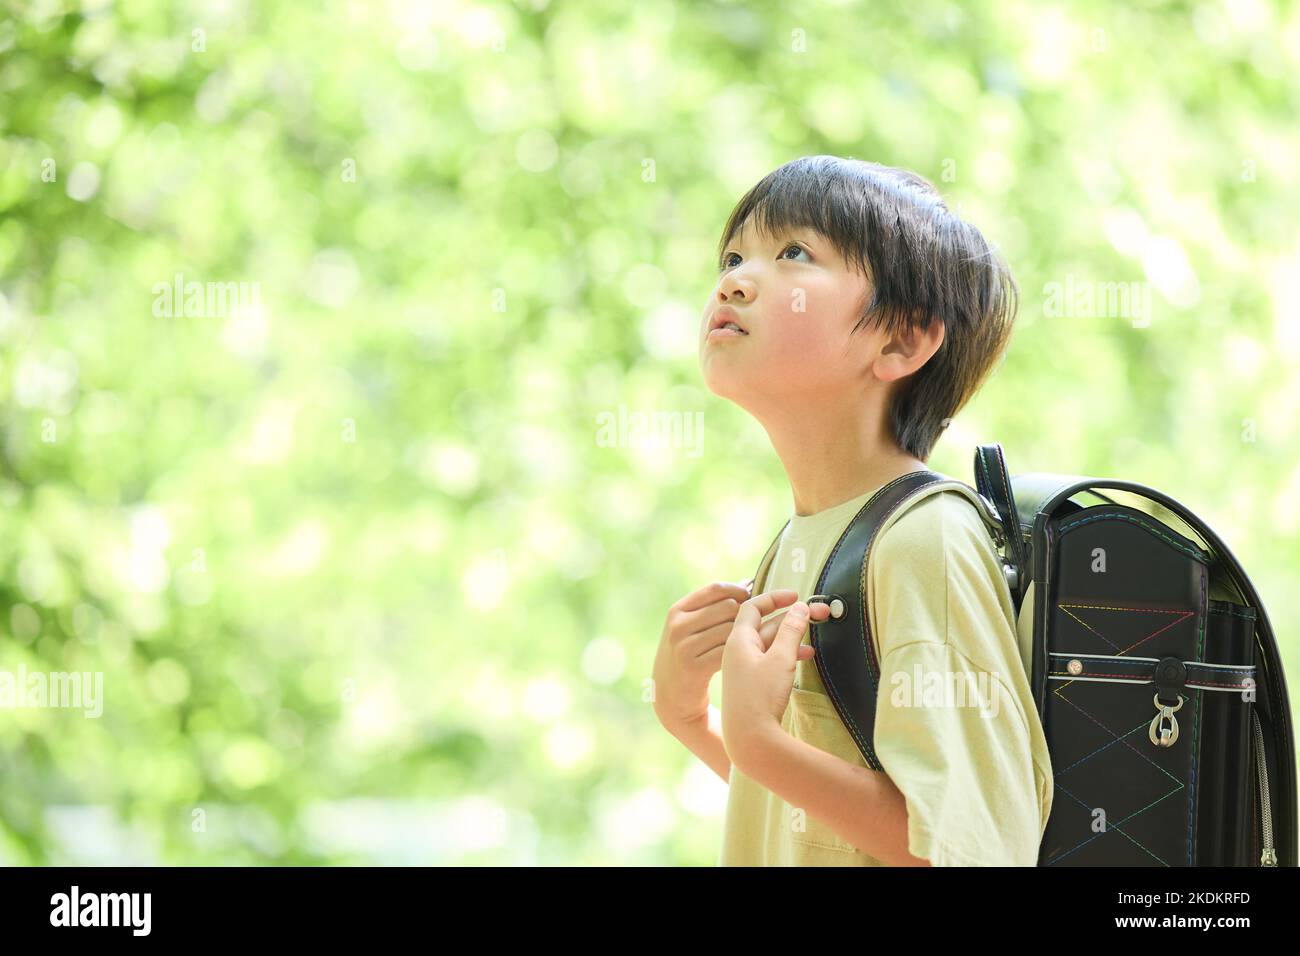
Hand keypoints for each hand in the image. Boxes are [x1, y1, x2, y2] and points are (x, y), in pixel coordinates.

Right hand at [651, 579, 753, 728]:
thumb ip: (713, 607)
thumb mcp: (689, 627)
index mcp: (678, 610)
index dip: (740, 590)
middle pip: (728, 608)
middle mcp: (679, 626)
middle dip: (748, 614)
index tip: (755, 597)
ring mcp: (685, 647)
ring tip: (764, 638)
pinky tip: (752, 656)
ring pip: (732, 630)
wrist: (670, 694)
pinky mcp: (695, 668)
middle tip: (760, 622)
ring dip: (753, 634)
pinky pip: (729, 652)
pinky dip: (745, 652)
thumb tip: (745, 582)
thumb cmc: (688, 653)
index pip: (716, 589)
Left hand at [720, 590, 829, 767]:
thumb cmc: (761, 698)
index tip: (795, 595)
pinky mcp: (751, 684)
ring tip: (816, 636)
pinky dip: (786, 654)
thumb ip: (791, 630)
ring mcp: (743, 668)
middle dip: (792, 618)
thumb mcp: (780, 659)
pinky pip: (769, 660)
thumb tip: (799, 607)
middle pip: (765, 625)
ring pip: (770, 644)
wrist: (749, 741)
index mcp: (738, 640)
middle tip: (820, 613)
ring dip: (792, 637)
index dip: (774, 597)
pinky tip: (805, 656)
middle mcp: (737, 651)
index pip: (752, 607)